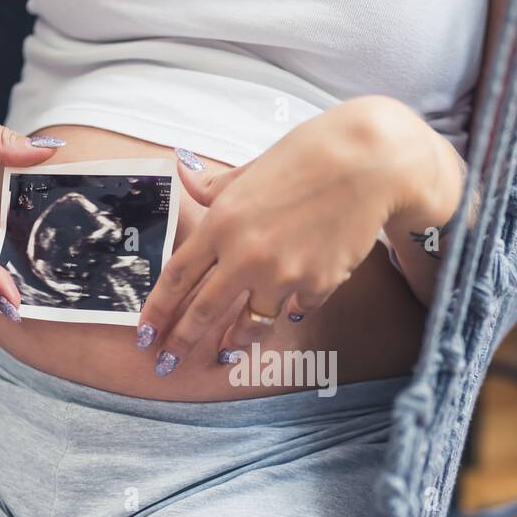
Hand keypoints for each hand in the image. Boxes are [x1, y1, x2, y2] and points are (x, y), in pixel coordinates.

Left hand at [137, 96, 462, 373]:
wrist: (370, 163)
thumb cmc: (309, 154)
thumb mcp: (252, 167)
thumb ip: (215, 184)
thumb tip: (184, 172)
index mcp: (222, 223)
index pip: (178, 276)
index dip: (159, 309)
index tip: (146, 333)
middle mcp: (246, 256)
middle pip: (204, 311)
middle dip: (181, 342)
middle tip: (167, 362)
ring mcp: (283, 275)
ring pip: (250, 322)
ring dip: (234, 340)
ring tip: (225, 351)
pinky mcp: (318, 284)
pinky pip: (297, 308)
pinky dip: (291, 311)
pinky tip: (287, 313)